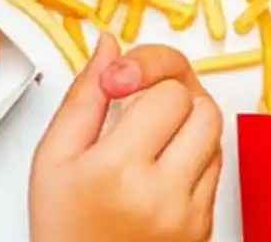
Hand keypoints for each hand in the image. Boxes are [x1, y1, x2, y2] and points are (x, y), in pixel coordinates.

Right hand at [29, 35, 223, 241]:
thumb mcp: (53, 157)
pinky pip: (216, 169)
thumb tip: (109, 47)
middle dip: (170, 96)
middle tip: (138, 104)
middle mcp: (164, 193)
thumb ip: (84, 96)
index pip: (168, 92)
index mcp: (119, 169)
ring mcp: (190, 213)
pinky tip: (158, 165)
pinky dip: (193, 155)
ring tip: (148, 135)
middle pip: (202, 108)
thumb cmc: (62, 227)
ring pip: (215, 135)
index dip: (143, 77)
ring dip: (186, 123)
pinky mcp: (205, 226)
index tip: (119, 84)